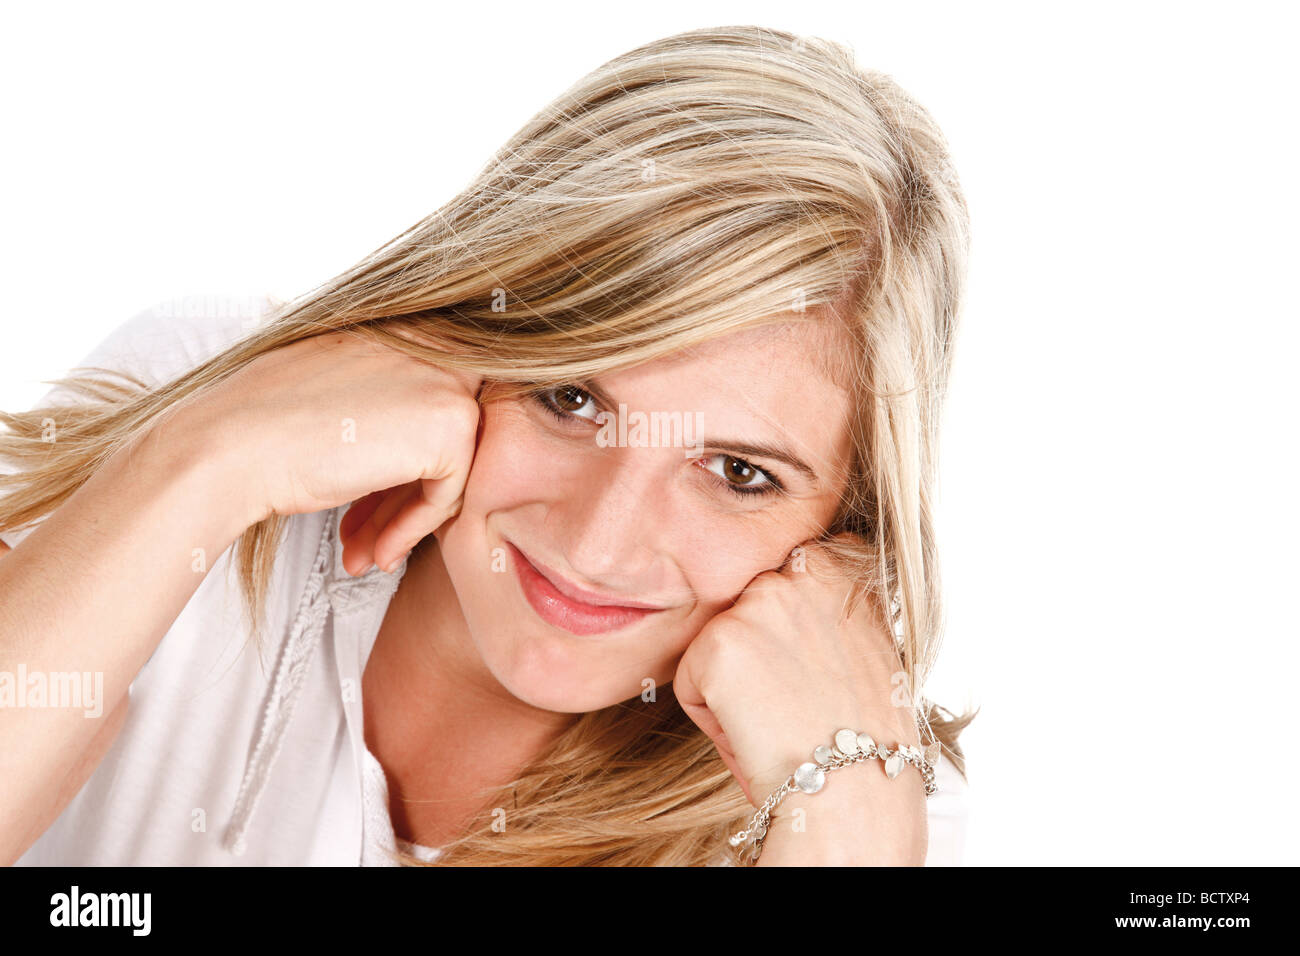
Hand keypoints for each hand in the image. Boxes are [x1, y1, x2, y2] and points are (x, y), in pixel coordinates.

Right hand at [173, 328, 482, 574]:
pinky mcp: (451, 426)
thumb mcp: (336, 390)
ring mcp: (447, 383)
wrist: (232, 447)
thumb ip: (383, 398)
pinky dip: (413, 529)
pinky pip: (450, 493)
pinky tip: (376, 552)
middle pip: (444, 440)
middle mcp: (433, 345)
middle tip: (365, 534)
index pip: (429, 407)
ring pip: (451, 469)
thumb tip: (412, 438)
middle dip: (405, 494)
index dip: (399, 461)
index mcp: (402, 328)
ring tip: (365, 552)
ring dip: (405, 520)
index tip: (365, 500)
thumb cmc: (265, 426)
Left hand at [671, 534, 926, 861]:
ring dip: (735, 686)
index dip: (791, 634)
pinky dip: (713, 717)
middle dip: (758, 657)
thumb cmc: (867, 734)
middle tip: (797, 704)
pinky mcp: (717, 642)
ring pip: (716, 649)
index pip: (783, 577)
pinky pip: (690, 683)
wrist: (857, 790)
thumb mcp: (867, 645)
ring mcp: (755, 603)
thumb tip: (797, 601)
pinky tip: (757, 734)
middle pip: (743, 614)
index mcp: (837, 566)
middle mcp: (795, 572)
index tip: (818, 673)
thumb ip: (829, 608)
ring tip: (780, 720)